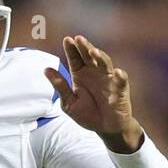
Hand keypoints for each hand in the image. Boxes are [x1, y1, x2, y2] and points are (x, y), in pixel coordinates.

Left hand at [45, 35, 142, 153]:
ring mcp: (108, 79)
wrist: (105, 129)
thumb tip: (46, 69)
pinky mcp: (120, 89)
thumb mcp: (69, 103)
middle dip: (84, 47)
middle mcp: (94, 73)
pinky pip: (121, 81)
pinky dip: (120, 77)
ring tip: (93, 52)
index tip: (67, 40)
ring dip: (100, 57)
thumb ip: (60, 86)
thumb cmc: (87, 114)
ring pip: (105, 63)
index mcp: (80, 74)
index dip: (71, 49)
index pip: (75, 58)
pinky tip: (117, 73)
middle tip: (78, 39)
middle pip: (89, 56)